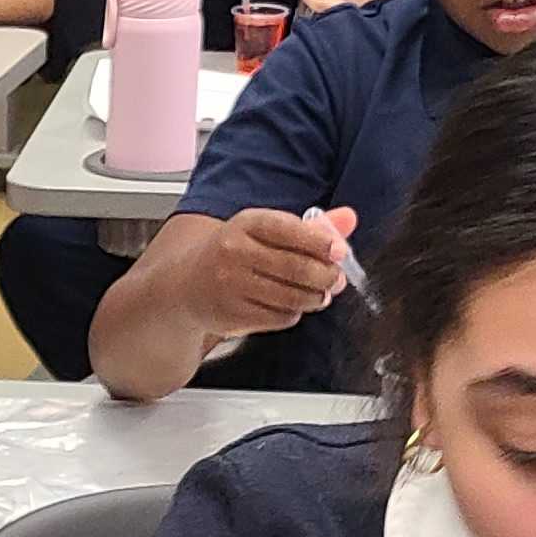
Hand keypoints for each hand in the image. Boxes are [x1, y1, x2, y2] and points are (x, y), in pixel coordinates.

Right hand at [197, 206, 356, 334]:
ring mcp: (230, 285)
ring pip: (291, 297)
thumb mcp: (266, 232)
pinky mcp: (232, 314)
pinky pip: (279, 317)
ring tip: (320, 294)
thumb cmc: (235, 254)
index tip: (339, 251)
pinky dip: (294, 313)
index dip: (320, 242)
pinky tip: (292, 306)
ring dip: (315, 298)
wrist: (186, 283)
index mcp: (246, 224)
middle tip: (336, 278)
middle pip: (296, 267)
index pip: (289, 230)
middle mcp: (234, 252)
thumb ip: (310, 227)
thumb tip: (349, 218)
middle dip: (326, 276)